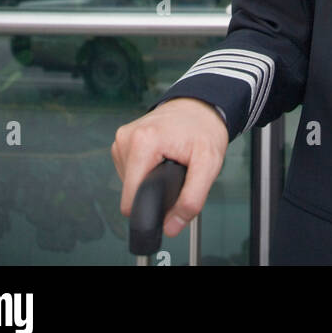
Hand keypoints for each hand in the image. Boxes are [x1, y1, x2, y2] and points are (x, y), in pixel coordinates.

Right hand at [112, 97, 229, 237]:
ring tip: (169, 163)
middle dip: (153, 191)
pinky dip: (145, 170)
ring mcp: (122, 138)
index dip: (150, 208)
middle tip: (175, 175)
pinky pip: (130, 169)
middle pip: (130, 191)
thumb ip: (192, 199)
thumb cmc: (204, 129)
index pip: (130, 199)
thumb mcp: (208, 165)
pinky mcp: (123, 140)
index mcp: (142, 143)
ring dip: (149, 179)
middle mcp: (126, 139)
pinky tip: (160, 159)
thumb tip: (171, 227)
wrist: (200, 105)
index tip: (169, 201)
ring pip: (129, 182)